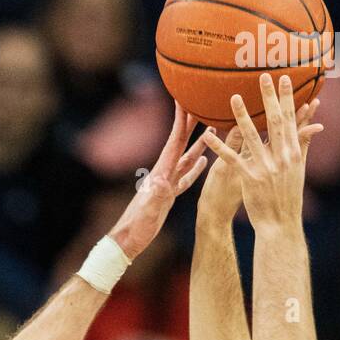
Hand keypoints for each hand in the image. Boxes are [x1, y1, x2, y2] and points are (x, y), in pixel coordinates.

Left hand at [107, 105, 210, 259]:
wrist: (127, 242)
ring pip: (186, 158)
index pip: (174, 142)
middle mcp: (164, 174)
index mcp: (161, 173)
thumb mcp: (148, 212)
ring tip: (212, 129)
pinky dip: (195, 167)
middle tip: (201, 103)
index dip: (180, 120)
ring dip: (198, 143)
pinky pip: (185, 177)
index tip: (185, 98)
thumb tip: (162, 181)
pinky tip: (203, 161)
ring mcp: (167, 184)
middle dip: (190, 123)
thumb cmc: (136, 228)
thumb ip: (156, 196)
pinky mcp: (169, 195)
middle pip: (180, 143)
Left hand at [204, 74, 323, 231]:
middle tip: (263, 76)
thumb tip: (314, 127)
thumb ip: (303, 146)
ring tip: (235, 97)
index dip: (288, 99)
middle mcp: (281, 157)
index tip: (284, 80)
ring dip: (243, 116)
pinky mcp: (249, 179)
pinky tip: (210, 135)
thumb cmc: (288, 198)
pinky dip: (221, 147)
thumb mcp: (299, 171)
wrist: (280, 225)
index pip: (291, 120)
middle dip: (269, 98)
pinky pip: (232, 159)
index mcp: (293, 153)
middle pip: (275, 122)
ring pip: (253, 137)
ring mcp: (265, 168)